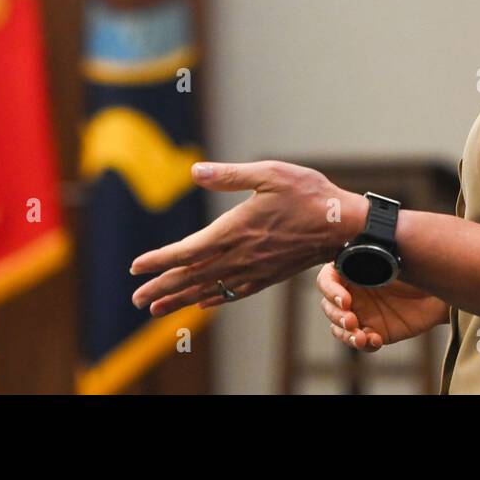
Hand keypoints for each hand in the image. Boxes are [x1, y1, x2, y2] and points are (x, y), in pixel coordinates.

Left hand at [129, 161, 367, 316]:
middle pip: (192, 277)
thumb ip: (230, 175)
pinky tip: (202, 303)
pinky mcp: (269, 276)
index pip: (188, 251)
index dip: (160, 260)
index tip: (136, 267)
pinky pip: (234, 293)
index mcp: (236, 230)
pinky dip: (213, 299)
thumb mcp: (270, 174)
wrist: (343, 226)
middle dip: (161, 287)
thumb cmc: (309, 195)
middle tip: (137, 299)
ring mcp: (255, 270)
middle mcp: (241, 256)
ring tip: (156, 309)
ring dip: (180, 299)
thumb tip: (195, 171)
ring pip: (209, 289)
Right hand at [316, 262, 448, 351]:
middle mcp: (351, 293)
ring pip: (339, 329)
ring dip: (346, 335)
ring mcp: (361, 314)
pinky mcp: (374, 331)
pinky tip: (375, 340)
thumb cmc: (415, 267)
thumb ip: (373, 258)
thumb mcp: (393, 258)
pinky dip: (365, 344)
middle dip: (337, 316)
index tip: (345, 300)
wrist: (439, 290)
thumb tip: (359, 252)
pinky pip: (362, 342)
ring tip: (360, 338)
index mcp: (350, 271)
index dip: (331, 291)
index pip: (327, 281)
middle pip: (328, 307)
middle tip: (352, 321)